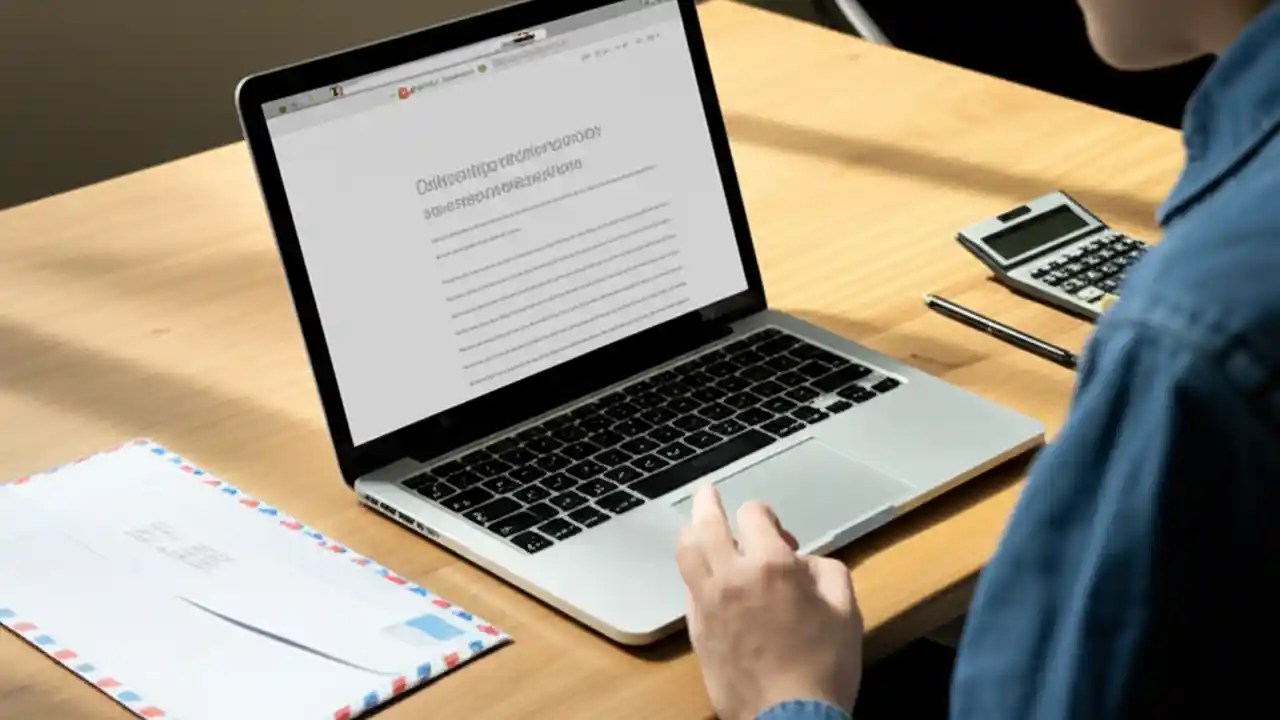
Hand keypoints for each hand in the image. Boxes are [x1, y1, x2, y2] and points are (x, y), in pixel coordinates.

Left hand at [676, 485, 863, 719]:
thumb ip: (827, 571)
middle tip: (707, 492)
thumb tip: (804, 562)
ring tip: (696, 526)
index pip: (754, 514)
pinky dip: (693, 571)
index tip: (774, 529)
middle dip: (706, 502)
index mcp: (771, 565)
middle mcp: (731, 575)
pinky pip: (687, 587)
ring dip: (691, 532)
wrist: (789, 718)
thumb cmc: (825, 665)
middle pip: (705, 523)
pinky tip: (702, 572)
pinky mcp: (696, 628)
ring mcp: (707, 602)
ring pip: (686, 552)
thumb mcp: (847, 610)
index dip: (764, 515)